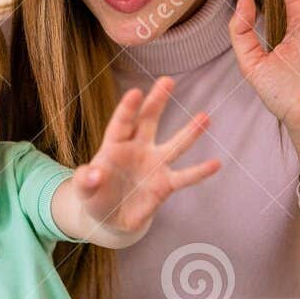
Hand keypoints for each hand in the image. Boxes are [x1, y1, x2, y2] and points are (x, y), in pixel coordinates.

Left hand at [73, 76, 220, 243]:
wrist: (111, 218)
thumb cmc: (95, 196)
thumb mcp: (83, 189)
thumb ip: (85, 181)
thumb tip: (95, 174)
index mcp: (114, 146)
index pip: (121, 123)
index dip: (128, 109)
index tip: (135, 92)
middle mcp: (137, 149)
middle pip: (148, 121)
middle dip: (157, 102)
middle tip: (168, 80)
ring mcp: (154, 164)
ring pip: (174, 145)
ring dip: (189, 132)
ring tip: (204, 117)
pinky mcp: (165, 184)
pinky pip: (185, 177)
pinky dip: (200, 171)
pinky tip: (216, 163)